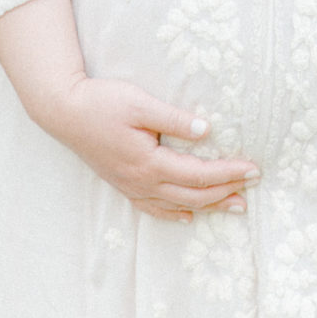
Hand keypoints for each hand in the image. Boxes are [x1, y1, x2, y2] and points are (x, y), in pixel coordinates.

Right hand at [37, 73, 259, 222]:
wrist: (63, 111)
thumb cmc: (101, 102)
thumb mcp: (139, 103)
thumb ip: (174, 119)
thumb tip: (208, 130)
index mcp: (149, 163)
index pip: (199, 174)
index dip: (228, 172)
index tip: (253, 168)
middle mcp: (142, 182)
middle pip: (194, 194)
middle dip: (226, 191)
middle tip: (254, 186)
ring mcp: (131, 187)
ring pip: (178, 204)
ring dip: (209, 206)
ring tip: (235, 206)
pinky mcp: (123, 184)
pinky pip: (154, 208)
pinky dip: (175, 213)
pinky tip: (188, 215)